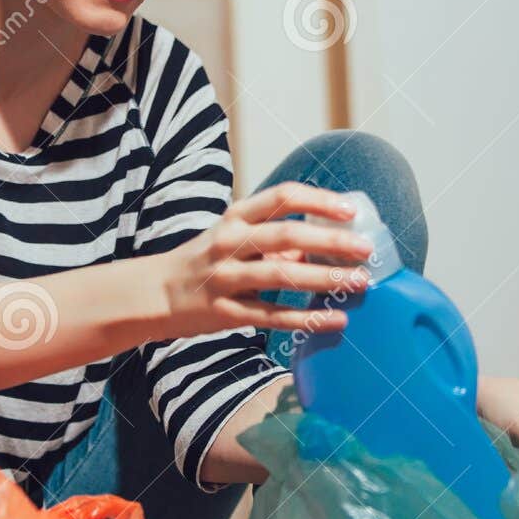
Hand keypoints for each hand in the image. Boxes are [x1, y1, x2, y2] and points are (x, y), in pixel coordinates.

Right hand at [159, 181, 373, 338]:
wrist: (152, 294)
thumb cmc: (203, 262)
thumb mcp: (233, 240)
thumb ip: (275, 240)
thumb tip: (324, 243)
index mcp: (235, 217)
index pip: (282, 198)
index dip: (319, 201)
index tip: (351, 209)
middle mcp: (229, 243)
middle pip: (286, 235)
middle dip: (331, 241)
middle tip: (366, 250)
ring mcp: (225, 277)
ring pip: (282, 275)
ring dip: (325, 278)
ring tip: (359, 283)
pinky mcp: (226, 312)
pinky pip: (272, 316)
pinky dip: (306, 318)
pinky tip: (335, 320)